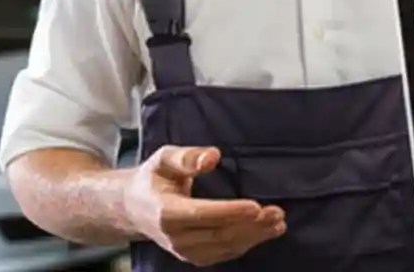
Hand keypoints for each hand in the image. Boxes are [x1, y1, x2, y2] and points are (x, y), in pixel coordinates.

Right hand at [124, 145, 285, 265]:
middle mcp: (174, 236)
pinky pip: (223, 253)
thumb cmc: (154, 178)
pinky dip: (246, 244)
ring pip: (224, 246)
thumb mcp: (163, 159)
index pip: (200, 214)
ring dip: (254, 236)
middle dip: (251, 225)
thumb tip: (213, 157)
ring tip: (278, 223)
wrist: (134, 208)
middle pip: (217, 233)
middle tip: (277, 213)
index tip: (255, 206)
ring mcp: (184, 250)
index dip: (229, 212)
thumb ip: (187, 157)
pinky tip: (265, 233)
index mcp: (165, 211)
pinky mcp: (194, 256)